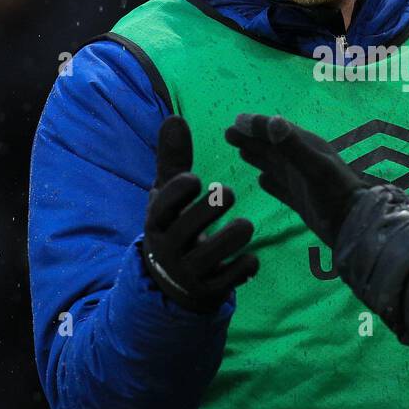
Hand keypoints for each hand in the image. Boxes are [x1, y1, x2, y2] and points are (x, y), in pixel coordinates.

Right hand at [142, 116, 256, 313]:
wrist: (173, 280)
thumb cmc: (176, 223)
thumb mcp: (170, 194)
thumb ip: (173, 158)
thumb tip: (175, 117)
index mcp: (157, 220)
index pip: (162, 205)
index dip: (177, 192)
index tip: (196, 179)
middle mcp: (169, 247)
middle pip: (187, 228)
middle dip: (209, 210)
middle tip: (228, 192)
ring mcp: (188, 272)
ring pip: (210, 255)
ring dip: (231, 238)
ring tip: (246, 225)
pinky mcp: (208, 290)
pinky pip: (228, 280)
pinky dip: (242, 268)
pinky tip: (251, 258)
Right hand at [224, 113, 370, 246]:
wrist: (355, 226)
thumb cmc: (336, 194)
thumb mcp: (314, 167)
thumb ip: (292, 145)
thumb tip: (271, 121)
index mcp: (307, 147)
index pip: (277, 130)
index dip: (256, 125)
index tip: (235, 121)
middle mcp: (304, 161)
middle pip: (272, 146)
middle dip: (251, 138)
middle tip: (228, 132)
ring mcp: (302, 181)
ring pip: (274, 164)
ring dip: (257, 156)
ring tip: (240, 150)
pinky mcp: (302, 200)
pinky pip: (281, 188)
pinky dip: (270, 182)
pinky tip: (261, 181)